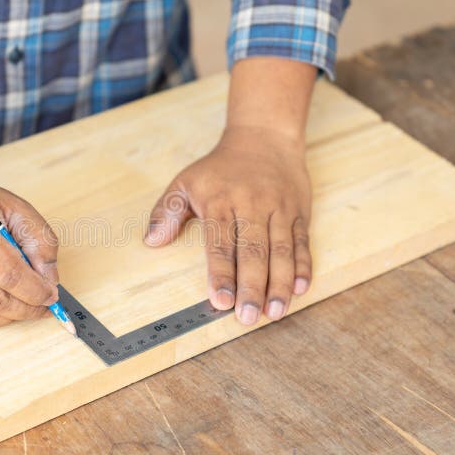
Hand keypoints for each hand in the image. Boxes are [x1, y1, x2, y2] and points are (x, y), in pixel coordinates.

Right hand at [0, 139, 58, 326]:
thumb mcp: (13, 205)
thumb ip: (39, 238)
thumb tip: (49, 279)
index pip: (8, 272)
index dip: (35, 289)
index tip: (52, 294)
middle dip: (27, 307)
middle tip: (45, 305)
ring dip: (12, 316)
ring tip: (30, 306)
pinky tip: (8, 307)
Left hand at [144, 128, 311, 325]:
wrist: (264, 137)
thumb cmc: (220, 167)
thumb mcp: (186, 181)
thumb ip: (167, 212)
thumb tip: (152, 240)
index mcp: (220, 201)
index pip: (220, 243)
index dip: (220, 274)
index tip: (219, 300)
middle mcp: (251, 206)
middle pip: (253, 252)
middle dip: (251, 287)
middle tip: (248, 317)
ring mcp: (278, 210)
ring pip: (281, 250)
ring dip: (279, 284)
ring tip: (275, 311)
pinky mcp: (299, 212)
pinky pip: (302, 242)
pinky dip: (302, 266)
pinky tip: (299, 288)